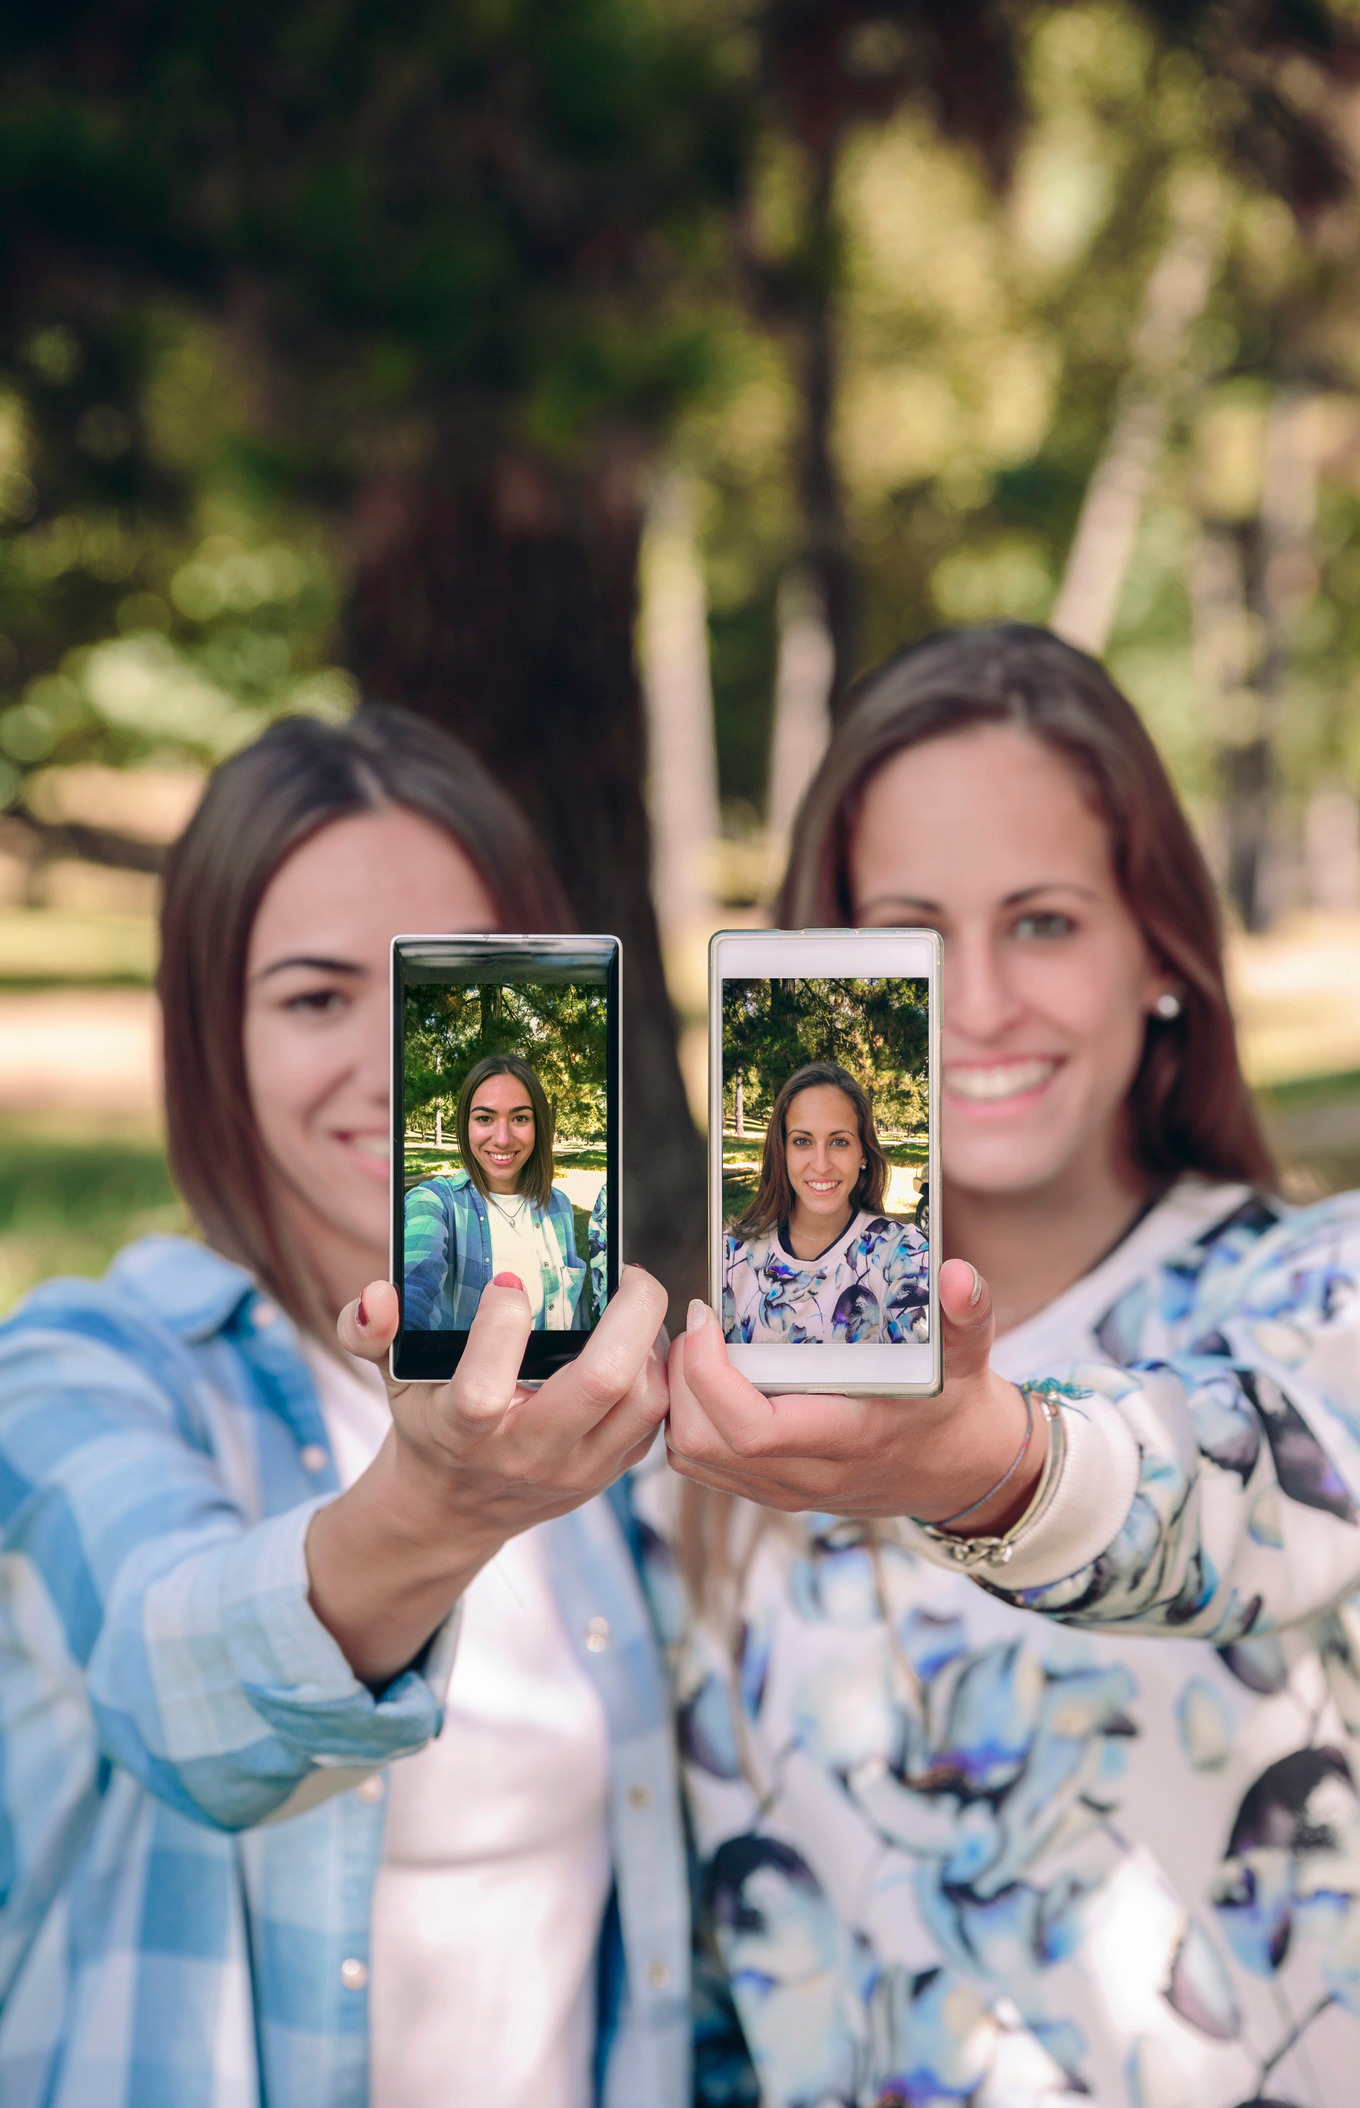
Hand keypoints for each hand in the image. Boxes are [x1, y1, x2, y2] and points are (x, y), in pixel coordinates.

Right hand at [307, 1265, 668, 1683]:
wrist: (455, 1510)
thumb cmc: (428, 1424)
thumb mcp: (390, 1379)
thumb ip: (369, 1333)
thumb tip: (375, 1295)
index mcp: (463, 1433)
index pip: (482, 1392)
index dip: (500, 1326)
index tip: (511, 1281)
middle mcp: (526, 1454)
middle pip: (600, 1382)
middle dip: (630, 1313)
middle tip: (626, 1272)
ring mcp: (576, 1470)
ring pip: (643, 1399)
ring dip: (651, 1342)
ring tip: (633, 1304)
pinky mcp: (609, 1474)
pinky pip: (656, 1419)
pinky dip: (659, 1372)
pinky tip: (640, 1339)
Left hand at [666, 1257, 1041, 1530]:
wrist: (962, 1473)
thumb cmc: (957, 1408)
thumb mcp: (969, 1359)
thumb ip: (967, 1316)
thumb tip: (960, 1276)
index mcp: (849, 1439)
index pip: (753, 1429)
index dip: (709, 1374)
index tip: (704, 1316)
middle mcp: (809, 1475)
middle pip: (704, 1445)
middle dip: (680, 1380)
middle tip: (694, 1325)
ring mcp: (786, 1490)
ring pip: (694, 1459)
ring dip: (678, 1401)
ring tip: (695, 1346)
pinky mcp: (773, 1491)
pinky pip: (705, 1466)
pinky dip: (689, 1420)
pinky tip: (706, 1377)